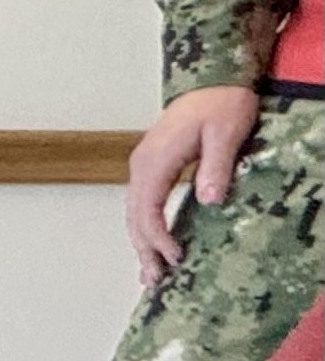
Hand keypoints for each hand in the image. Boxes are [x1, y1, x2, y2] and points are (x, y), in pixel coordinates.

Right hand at [125, 85, 258, 286]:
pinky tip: (153, 242)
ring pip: (134, 213)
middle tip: (155, 281)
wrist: (214, 79)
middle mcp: (143, 165)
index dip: (159, 238)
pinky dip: (145, 227)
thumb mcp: (225, 133)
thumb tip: (208, 200)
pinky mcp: (153, 166)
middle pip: (134, 217)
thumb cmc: (222, 102)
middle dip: (144, 250)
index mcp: (156, 161)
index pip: (147, 210)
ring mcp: (145, 166)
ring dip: (141, 242)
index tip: (176, 257)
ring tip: (150, 272)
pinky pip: (142, 203)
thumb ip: (215, 166)